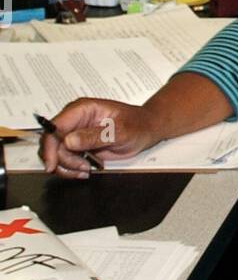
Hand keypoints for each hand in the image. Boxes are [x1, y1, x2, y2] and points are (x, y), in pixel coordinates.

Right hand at [39, 99, 163, 177]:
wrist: (145, 130)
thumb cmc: (137, 124)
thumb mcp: (120, 131)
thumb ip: (94, 136)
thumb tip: (69, 141)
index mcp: (83, 109)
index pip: (54, 126)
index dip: (50, 146)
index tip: (53, 164)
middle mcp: (75, 120)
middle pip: (52, 143)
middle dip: (63, 160)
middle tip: (82, 167)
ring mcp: (74, 133)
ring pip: (55, 154)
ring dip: (68, 167)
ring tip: (87, 168)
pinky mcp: (77, 146)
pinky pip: (63, 160)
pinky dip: (71, 169)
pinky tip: (85, 170)